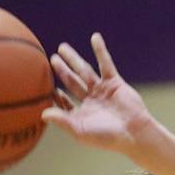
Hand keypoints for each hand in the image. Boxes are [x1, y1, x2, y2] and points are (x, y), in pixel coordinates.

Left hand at [42, 32, 153, 153]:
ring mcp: (102, 90)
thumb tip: (42, 113)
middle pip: (73, 82)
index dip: (56, 95)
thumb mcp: (80, 130)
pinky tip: (94, 37)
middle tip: (52, 59)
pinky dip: (100, 51)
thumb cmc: (106, 137)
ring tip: (62, 47)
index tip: (44, 87)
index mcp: (81, 114)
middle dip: (62, 71)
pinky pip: (106, 63)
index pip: (65, 102)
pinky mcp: (114, 82)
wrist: (133, 132)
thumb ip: (62, 120)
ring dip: (74, 59)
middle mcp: (90, 100)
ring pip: (85, 71)